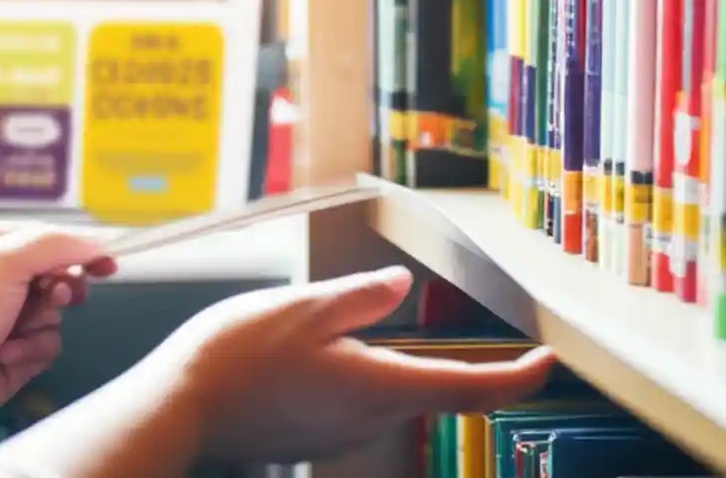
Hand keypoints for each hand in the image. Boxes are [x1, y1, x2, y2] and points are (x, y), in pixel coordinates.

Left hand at [0, 222, 116, 434]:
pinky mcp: (13, 356)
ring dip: (40, 324)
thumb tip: (97, 243)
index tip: (107, 262)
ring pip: (56, 314)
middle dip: (61, 288)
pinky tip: (3, 356)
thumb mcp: (5, 261)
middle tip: (55, 296)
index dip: (79, 249)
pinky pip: (48, 346)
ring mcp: (4, 320)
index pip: (48, 238)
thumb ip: (58, 245)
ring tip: (13, 332)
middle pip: (58, 276)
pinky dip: (31, 351)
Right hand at [137, 266, 554, 463]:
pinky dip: (349, 376)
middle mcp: (369, 420)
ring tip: (327, 329)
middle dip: (446, 361)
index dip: (518, 377)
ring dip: (384, 363)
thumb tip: (400, 286)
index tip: (548, 362)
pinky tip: (304, 356)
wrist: (178, 410)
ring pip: (387, 394)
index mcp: (378, 384)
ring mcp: (340, 435)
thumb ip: (360, 296)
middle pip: (430, 390)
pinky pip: (351, 404)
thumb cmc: (235, 356)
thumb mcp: (304, 306)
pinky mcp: (313, 438)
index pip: (470, 387)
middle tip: (421, 323)